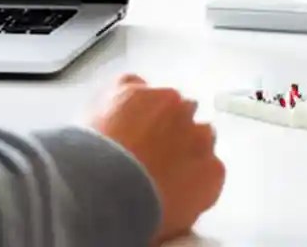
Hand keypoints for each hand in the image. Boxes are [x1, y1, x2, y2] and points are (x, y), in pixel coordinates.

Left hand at [91, 74, 225, 243]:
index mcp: (211, 172)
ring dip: (150, 113)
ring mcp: (168, 104)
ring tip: (121, 135)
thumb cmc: (132, 214)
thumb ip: (187, 197)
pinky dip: (123, 97)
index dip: (184, 162)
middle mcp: (197, 133)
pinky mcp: (134, 89)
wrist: (96, 193)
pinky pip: (132, 85)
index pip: (207, 161)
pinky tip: (108, 115)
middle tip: (144, 152)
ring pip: (166, 102)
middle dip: (173, 134)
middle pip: (191, 125)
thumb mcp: (173, 222)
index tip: (167, 171)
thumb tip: (176, 198)